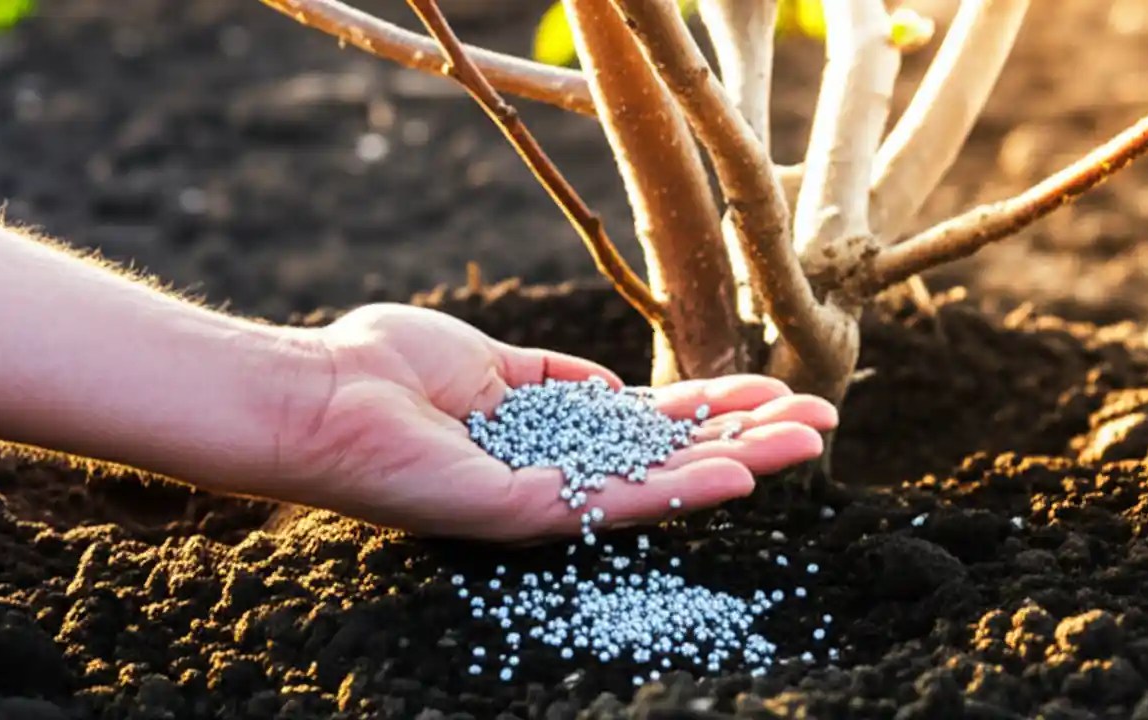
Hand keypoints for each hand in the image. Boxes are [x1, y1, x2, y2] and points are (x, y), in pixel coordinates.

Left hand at [275, 304, 837, 540]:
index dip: (717, 409)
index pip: (654, 425)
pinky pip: (614, 504)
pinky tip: (740, 474)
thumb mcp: (490, 362)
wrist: (323, 393)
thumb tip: (610, 390)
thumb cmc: (388, 368)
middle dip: (750, 437)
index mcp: (554, 434)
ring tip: (810, 442)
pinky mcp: (523, 512)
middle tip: (824, 422)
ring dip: (740, 463)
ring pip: (661, 485)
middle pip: (673, 456)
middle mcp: (560, 472)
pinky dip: (681, 490)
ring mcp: (547, 497)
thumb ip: (554, 379)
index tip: (776, 391)